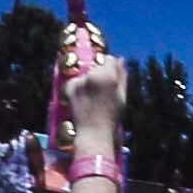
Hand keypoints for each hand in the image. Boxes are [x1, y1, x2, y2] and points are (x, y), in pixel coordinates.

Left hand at [62, 41, 125, 163]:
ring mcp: (79, 82)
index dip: (113, 68)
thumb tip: (121, 59)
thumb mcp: (122, 96)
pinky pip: (77, 81)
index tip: (113, 79)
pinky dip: (80, 86)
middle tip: (103, 93)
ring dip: (91, 80)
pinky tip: (85, 99)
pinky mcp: (70, 88)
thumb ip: (122, 76)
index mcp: (107, 76)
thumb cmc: (112, 117)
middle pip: (98, 66)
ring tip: (94, 98)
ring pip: (88, 73)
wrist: (93, 133)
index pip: (110, 59)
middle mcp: (91, 75)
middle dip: (101, 74)